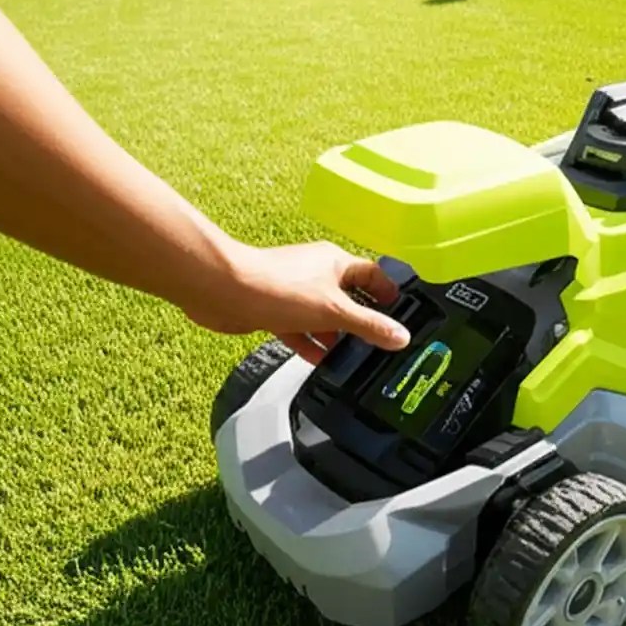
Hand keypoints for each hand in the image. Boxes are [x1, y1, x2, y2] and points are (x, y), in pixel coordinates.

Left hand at [183, 241, 411, 363]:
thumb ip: (368, 326)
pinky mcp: (275, 310)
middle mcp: (317, 274)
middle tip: (379, 344)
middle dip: (362, 321)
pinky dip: (310, 344)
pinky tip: (320, 362)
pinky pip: (300, 329)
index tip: (401, 313)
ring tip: (353, 359)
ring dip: (335, 336)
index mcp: (336, 263)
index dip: (388, 293)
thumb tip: (400, 337)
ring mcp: (295, 292)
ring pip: (323, 317)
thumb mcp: (334, 311)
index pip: (373, 275)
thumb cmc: (278, 288)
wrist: (224, 291)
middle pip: (348, 298)